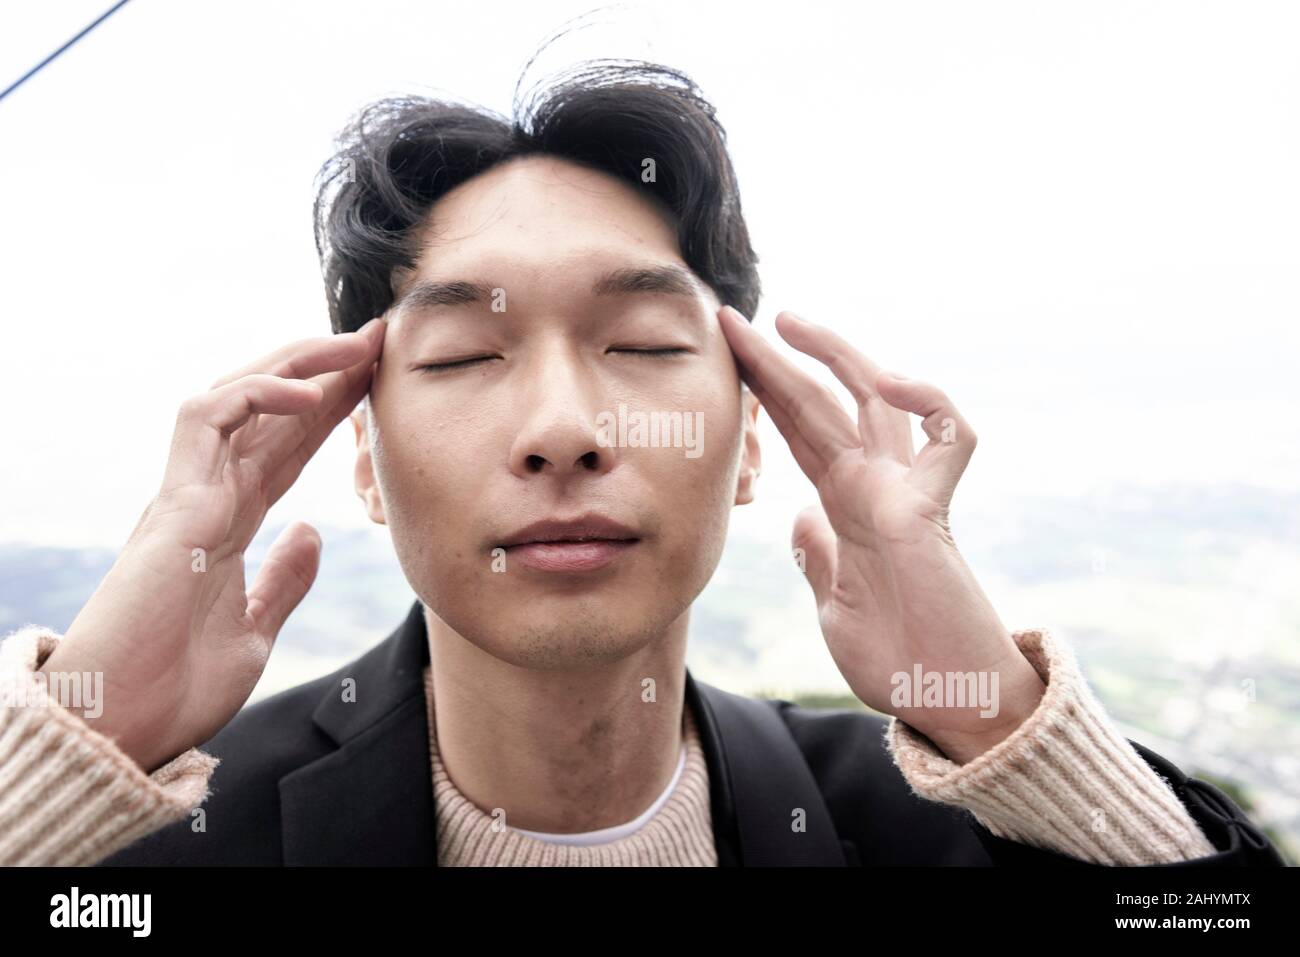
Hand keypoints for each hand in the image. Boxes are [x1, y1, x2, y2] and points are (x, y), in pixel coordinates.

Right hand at [37, 319, 386, 772]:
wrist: (127, 726)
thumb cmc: (177, 687)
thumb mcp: (255, 629)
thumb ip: (284, 578)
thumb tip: (313, 533)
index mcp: (228, 523)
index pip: (286, 447)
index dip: (330, 409)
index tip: (376, 380)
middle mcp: (207, 497)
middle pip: (269, 412)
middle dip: (323, 370)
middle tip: (378, 341)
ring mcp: (187, 493)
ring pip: (235, 395)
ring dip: (294, 363)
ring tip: (352, 346)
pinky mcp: (172, 500)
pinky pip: (207, 417)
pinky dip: (256, 394)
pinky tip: (307, 392)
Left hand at [717, 306, 1043, 763]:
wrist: (942, 704)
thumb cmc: (897, 658)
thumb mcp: (834, 602)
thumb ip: (819, 553)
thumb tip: (801, 516)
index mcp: (845, 505)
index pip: (799, 432)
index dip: (766, 392)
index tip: (728, 357)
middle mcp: (874, 488)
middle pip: (824, 405)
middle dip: (778, 361)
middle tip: (734, 319)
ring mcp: (904, 494)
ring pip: (877, 403)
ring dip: (838, 357)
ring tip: (791, 323)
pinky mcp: (933, 514)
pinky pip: (951, 442)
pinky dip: (932, 404)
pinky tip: (892, 383)